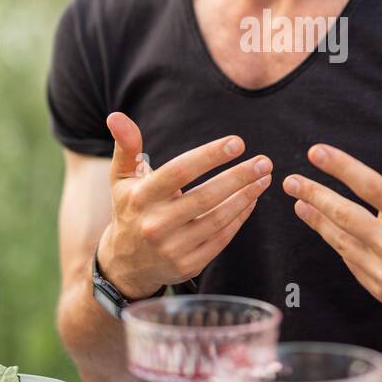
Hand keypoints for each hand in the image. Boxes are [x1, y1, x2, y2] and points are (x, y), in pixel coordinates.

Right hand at [97, 112, 270, 298]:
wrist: (125, 264)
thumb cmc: (130, 210)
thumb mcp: (122, 179)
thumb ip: (126, 147)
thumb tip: (116, 116)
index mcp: (141, 198)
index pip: (179, 172)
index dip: (210, 156)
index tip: (238, 143)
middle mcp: (156, 224)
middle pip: (205, 196)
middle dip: (239, 177)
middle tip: (265, 162)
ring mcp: (172, 248)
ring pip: (218, 219)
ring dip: (245, 197)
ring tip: (264, 178)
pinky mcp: (188, 265)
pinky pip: (221, 239)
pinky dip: (239, 218)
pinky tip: (251, 199)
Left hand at [282, 131, 381, 337]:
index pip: (370, 186)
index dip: (341, 167)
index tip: (316, 152)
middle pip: (343, 214)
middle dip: (313, 194)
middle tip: (290, 180)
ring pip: (341, 240)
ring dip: (317, 220)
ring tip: (298, 202)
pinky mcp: (381, 290)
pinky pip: (351, 262)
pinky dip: (337, 243)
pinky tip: (326, 229)